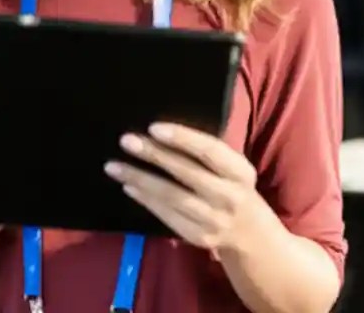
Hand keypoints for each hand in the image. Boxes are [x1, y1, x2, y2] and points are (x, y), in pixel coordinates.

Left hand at [105, 123, 279, 257]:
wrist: (250, 234)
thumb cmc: (231, 187)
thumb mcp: (232, 169)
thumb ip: (205, 153)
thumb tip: (159, 132)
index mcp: (241, 172)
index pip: (210, 151)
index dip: (182, 138)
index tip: (153, 127)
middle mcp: (229, 196)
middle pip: (186, 172)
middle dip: (153, 155)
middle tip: (126, 140)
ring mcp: (214, 220)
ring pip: (171, 196)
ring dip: (140, 179)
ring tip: (113, 166)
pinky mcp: (197, 236)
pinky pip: (166, 214)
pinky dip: (144, 199)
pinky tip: (128, 186)